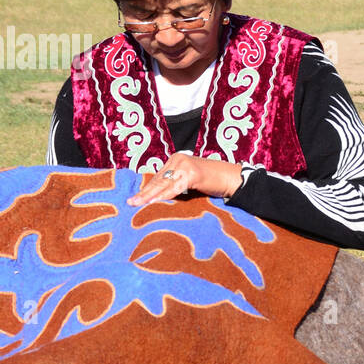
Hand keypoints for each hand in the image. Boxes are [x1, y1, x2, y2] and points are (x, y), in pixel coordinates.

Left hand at [126, 153, 244, 207]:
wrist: (232, 178)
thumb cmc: (213, 182)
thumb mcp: (190, 181)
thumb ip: (176, 184)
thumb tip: (159, 197)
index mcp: (176, 159)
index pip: (158, 177)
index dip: (146, 189)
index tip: (135, 199)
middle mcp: (178, 159)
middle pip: (158, 180)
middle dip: (144, 193)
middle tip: (130, 202)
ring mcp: (185, 165)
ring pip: (164, 184)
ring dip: (150, 196)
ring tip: (138, 204)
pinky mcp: (192, 173)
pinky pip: (175, 188)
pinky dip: (165, 197)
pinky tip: (155, 202)